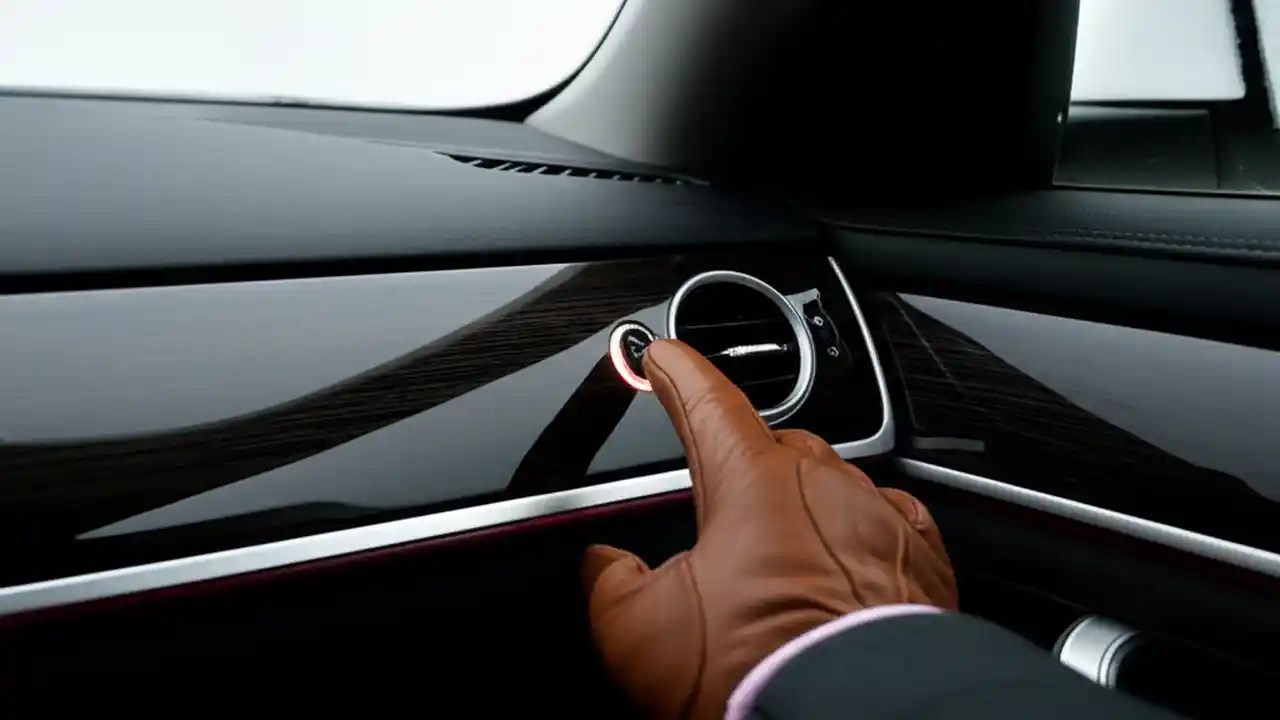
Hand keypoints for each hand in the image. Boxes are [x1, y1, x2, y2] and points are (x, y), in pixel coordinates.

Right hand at [583, 340, 956, 719]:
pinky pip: (890, 524)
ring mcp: (880, 518)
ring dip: (802, 512)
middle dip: (743, 468)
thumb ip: (610, 582)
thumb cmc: (757, 672)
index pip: (708, 400)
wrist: (859, 715)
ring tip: (777, 569)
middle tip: (717, 515)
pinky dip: (862, 539)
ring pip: (834, 486)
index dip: (679, 373)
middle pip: (774, 448)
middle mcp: (824, 483)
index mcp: (752, 479)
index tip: (665, 354)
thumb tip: (605, 567)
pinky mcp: (923, 562)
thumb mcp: (638, 632)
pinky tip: (845, 571)